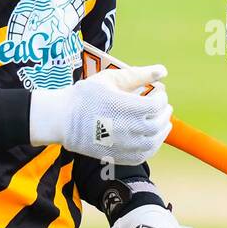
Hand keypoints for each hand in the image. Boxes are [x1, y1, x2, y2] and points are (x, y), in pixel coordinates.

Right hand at [28, 65, 171, 164]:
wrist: (62, 120)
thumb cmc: (85, 96)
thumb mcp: (110, 79)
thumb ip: (138, 75)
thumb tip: (162, 70)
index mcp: (126, 107)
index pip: (157, 104)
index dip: (161, 97)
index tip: (158, 93)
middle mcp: (128, 128)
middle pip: (159, 122)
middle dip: (164, 112)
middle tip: (162, 106)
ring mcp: (125, 145)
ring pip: (155, 141)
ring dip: (162, 129)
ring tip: (161, 121)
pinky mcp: (120, 157)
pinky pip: (145, 154)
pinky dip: (152, 145)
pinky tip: (150, 136)